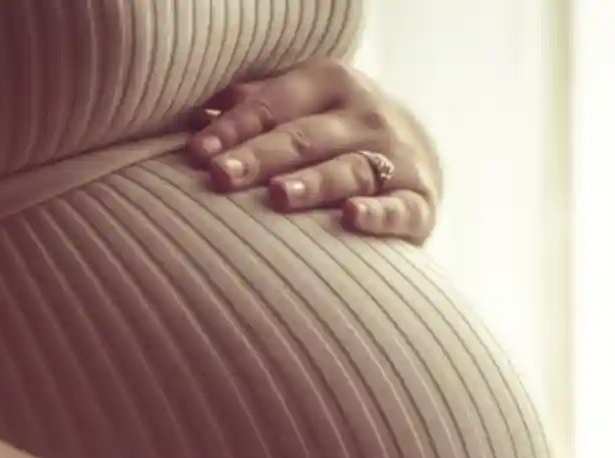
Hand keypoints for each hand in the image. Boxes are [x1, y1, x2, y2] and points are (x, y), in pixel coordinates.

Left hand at [187, 60, 441, 242]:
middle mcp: (368, 115)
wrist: (420, 159)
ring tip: (278, 195)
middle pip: (306, 138)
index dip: (235, 129)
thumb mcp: (304, 106)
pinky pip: (400, 209)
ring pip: (350, 170)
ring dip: (313, 183)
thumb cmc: (339, 133)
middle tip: (222, 176)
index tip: (196, 153)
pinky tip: (351, 218)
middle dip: (262, 156)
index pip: (275, 105)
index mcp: (333, 82)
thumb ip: (256, 105)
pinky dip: (378, 215)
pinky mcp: (421, 202)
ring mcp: (398, 158)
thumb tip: (193, 114)